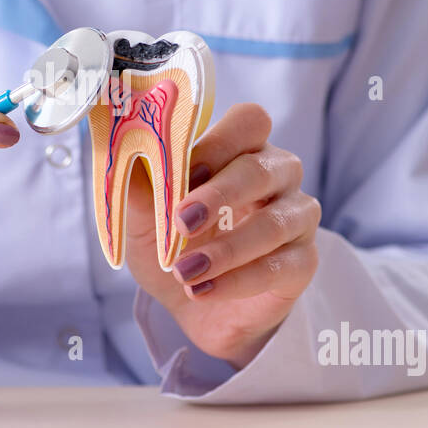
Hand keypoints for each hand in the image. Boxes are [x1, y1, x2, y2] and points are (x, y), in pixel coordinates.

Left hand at [123, 103, 320, 368]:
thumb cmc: (174, 246)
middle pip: (263, 168)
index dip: (220, 142)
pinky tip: (204, 289)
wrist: (193, 304)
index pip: (249, 122)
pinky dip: (238, 280)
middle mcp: (277, 176)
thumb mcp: (145, 221)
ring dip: (227, 249)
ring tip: (185, 271)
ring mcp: (296, 218)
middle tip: (183, 221)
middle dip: (221, 194)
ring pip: (276, 223)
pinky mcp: (303, 262)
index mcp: (241, 149)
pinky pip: (282, 266)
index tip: (186, 170)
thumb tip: (125, 160)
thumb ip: (140, 191)